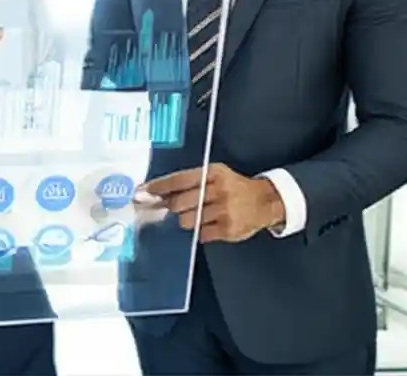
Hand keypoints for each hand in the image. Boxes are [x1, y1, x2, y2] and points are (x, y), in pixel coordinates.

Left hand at [140, 163, 285, 242]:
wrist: (265, 202)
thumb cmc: (232, 187)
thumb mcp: (215, 175)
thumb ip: (189, 182)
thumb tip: (156, 193)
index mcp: (212, 174)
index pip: (178, 180)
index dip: (158, 187)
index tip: (142, 192)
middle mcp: (218, 191)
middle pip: (178, 203)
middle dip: (171, 206)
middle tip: (172, 207)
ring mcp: (223, 211)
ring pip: (187, 220)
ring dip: (186, 219)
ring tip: (198, 214)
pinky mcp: (228, 229)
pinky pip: (200, 233)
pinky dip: (200, 230)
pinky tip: (210, 224)